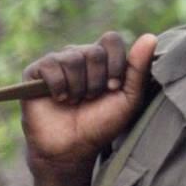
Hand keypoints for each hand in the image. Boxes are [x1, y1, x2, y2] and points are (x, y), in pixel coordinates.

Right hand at [20, 31, 156, 174]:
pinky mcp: (35, 72)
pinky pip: (50, 65)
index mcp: (101, 59)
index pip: (111, 40)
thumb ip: (139, 69)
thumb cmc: (100, 125)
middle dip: (96, 82)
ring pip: (73, 59)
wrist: (71, 149)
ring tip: (74, 101)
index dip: (115, 64)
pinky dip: (58, 86)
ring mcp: (56, 62)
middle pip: (94, 52)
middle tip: (90, 99)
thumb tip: (149, 37)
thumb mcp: (128, 99)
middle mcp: (78, 55)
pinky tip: (58, 99)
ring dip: (78, 87)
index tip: (113, 88)